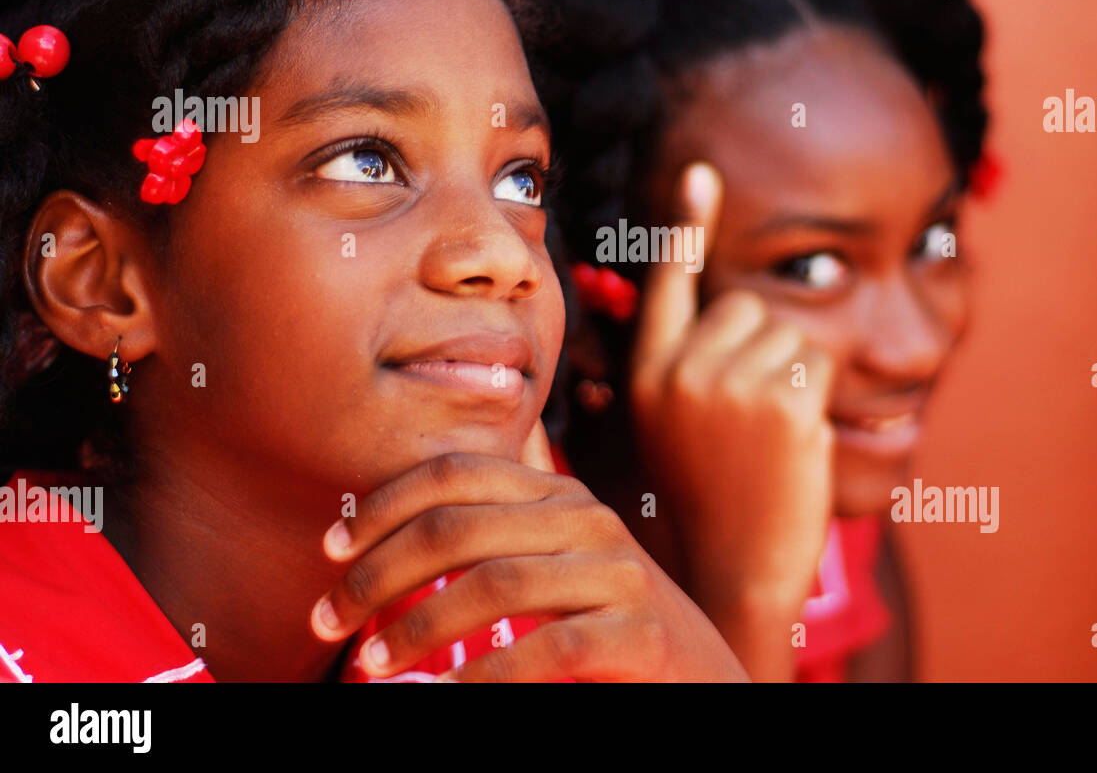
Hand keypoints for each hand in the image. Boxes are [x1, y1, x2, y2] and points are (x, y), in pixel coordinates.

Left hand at [310, 438, 748, 681]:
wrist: (700, 677)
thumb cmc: (602, 624)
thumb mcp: (547, 567)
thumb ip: (490, 542)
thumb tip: (378, 549)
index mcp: (556, 493)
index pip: (455, 472)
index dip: (383, 504)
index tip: (330, 549)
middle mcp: (587, 520)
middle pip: (458, 527)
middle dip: (377, 574)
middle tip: (326, 620)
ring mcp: (618, 573)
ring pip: (495, 584)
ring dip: (416, 628)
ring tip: (369, 666)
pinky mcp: (641, 633)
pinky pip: (549, 648)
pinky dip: (484, 677)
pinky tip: (443, 694)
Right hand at [628, 163, 835, 677]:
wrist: (734, 569)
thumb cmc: (713, 499)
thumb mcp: (674, 428)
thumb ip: (690, 367)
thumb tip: (736, 312)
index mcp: (648, 374)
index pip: (668, 282)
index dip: (687, 224)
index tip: (701, 171)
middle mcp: (679, 368)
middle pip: (749, 307)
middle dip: (764, 349)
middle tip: (751, 418)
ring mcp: (728, 381)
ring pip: (790, 332)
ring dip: (794, 375)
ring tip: (768, 436)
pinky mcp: (782, 398)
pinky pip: (818, 361)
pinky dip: (819, 397)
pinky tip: (795, 442)